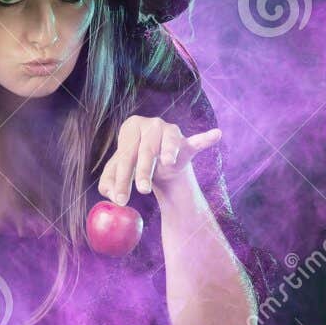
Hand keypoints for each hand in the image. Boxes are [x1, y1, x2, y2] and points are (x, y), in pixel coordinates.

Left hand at [97, 115, 221, 204]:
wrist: (161, 166)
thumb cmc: (135, 165)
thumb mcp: (119, 174)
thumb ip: (109, 183)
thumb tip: (111, 194)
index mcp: (130, 128)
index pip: (125, 155)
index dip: (121, 178)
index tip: (120, 200)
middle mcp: (150, 125)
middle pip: (145, 150)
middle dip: (142, 171)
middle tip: (142, 190)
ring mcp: (170, 132)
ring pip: (167, 144)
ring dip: (167, 153)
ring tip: (167, 162)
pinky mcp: (186, 142)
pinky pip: (196, 141)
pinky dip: (205, 139)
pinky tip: (216, 134)